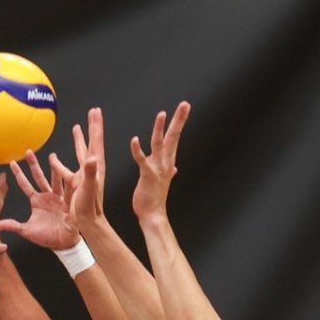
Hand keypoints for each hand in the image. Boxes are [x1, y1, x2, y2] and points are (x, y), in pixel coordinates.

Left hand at [0, 150, 78, 250]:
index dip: (18, 174)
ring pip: (55, 179)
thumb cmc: (47, 237)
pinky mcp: (69, 201)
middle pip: (39, 177)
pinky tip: (70, 170)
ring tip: (52, 156)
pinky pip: (69, 189)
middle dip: (33, 164)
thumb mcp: (27, 231)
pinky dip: (69, 180)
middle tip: (28, 151)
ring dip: (54, 168)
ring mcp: (59, 197)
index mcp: (36, 201)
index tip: (12, 163)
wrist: (63, 244)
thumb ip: (13, 226)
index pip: (25, 184)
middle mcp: (47, 196)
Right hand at [54, 107, 107, 231]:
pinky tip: (53, 158)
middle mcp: (90, 170)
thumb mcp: (88, 189)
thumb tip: (92, 157)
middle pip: (91, 143)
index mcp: (93, 168)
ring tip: (76, 128)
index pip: (95, 142)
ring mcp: (83, 177)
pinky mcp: (75, 184)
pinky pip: (65, 169)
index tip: (96, 111)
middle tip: (93, 112)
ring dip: (78, 140)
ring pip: (80, 153)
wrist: (86, 223)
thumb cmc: (88, 208)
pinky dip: (59, 162)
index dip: (95, 126)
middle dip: (91, 127)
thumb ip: (89, 173)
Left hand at [129, 101, 190, 221]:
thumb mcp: (163, 182)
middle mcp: (165, 162)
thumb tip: (175, 168)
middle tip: (185, 104)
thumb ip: (169, 171)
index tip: (184, 107)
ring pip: (159, 144)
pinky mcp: (147, 175)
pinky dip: (138, 150)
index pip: (174, 137)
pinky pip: (142, 160)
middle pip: (173, 136)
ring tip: (161, 114)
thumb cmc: (154, 198)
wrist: (153, 215)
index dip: (179, 121)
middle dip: (179, 120)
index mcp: (167, 161)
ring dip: (160, 129)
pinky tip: (134, 140)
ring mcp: (157, 169)